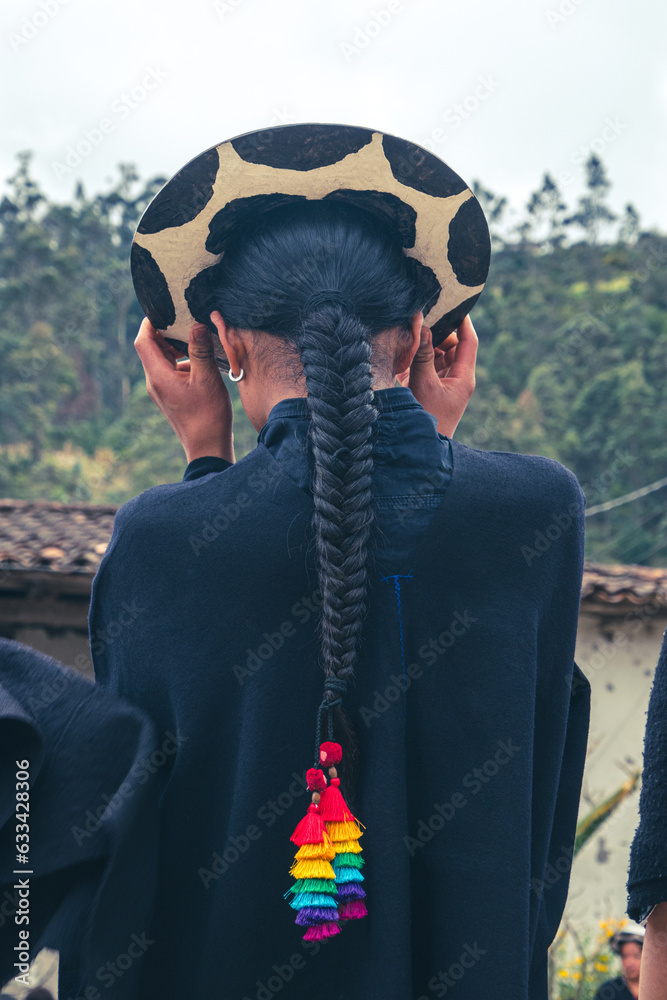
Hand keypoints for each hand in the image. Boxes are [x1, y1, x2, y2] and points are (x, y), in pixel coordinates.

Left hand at [134, 318, 234, 463]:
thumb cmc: (208, 416)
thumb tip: (197, 324)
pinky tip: (200, 361)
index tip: (163, 308)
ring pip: (162, 360)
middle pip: (151, 348)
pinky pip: (170, 371)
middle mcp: (154, 382)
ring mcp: (161, 391)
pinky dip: (181, 361)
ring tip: (196, 338)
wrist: (208, 447)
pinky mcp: (170, 396)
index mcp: (158, 376)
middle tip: (185, 319)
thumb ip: (200, 350)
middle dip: (166, 332)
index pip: (143, 340)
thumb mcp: (207, 378)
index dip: (150, 322)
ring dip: (176, 347)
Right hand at [396, 315, 477, 436]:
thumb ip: (422, 354)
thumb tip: (422, 325)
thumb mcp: (423, 383)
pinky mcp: (430, 391)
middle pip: (451, 346)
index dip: (462, 321)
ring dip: (425, 346)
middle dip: (437, 332)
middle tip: (421, 317)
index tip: (454, 303)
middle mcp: (457, 379)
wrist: (421, 451)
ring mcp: (443, 386)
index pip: (468, 341)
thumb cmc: (427, 420)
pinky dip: (417, 359)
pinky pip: (426, 368)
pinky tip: (404, 352)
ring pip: (437, 356)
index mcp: (464, 377)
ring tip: (410, 332)